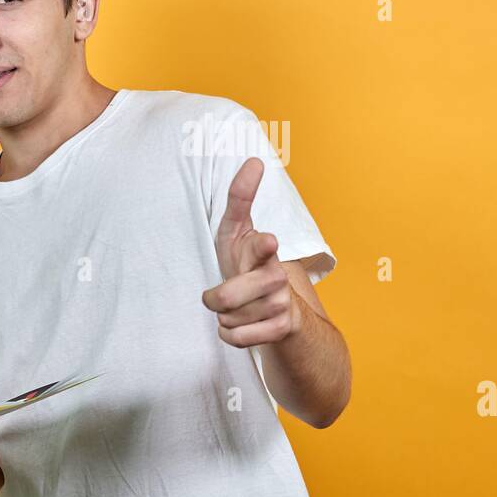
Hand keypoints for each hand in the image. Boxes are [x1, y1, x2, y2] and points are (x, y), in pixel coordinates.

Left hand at [201, 156, 301, 348]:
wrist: (278, 313)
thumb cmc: (248, 266)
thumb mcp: (237, 233)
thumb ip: (240, 199)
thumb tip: (256, 159)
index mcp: (262, 247)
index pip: (256, 237)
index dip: (257, 229)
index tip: (265, 222)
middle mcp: (275, 273)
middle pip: (229, 295)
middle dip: (215, 299)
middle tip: (214, 297)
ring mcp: (281, 301)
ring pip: (230, 317)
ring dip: (225, 317)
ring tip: (237, 308)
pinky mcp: (282, 327)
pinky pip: (238, 337)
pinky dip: (231, 335)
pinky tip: (240, 325)